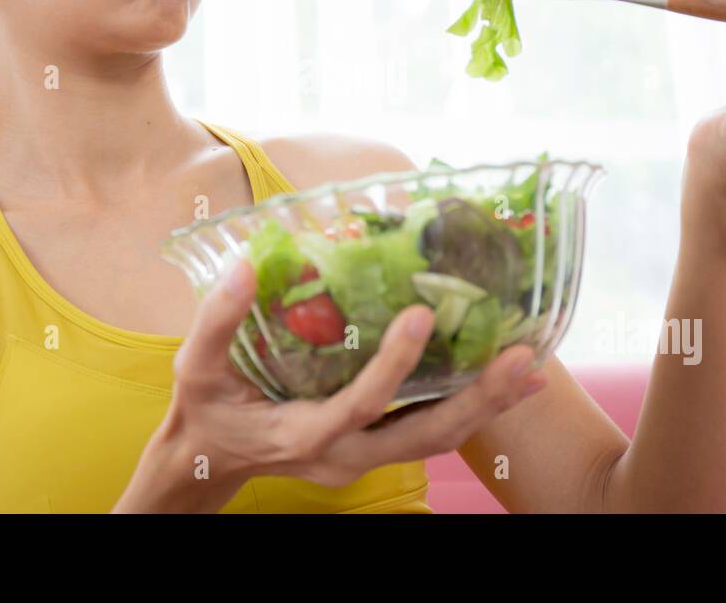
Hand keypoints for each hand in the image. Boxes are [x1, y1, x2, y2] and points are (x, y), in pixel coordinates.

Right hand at [133, 258, 544, 508]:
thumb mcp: (195, 367)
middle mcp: (345, 455)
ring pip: (437, 441)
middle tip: (520, 358)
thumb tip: (246, 265)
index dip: (393, 364)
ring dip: (486, 406)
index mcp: (304, 433)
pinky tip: (510, 381)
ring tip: (530, 367)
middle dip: (475, 401)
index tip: (420, 315)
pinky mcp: (375, 447)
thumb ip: (216, 319)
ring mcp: (364, 457)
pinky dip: (473, 408)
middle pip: (423, 437)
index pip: (359, 404)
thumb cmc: (206, 409)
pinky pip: (432, 433)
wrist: (209, 461)